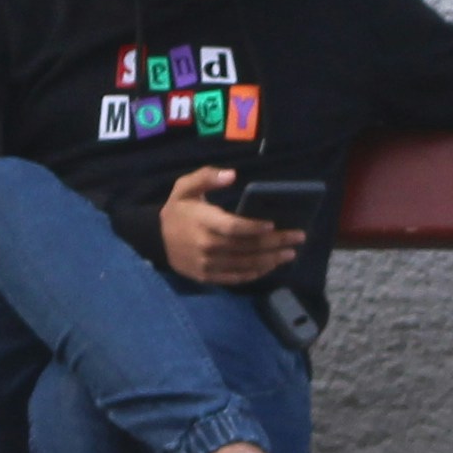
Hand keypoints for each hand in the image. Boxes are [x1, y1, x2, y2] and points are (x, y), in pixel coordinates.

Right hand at [159, 166, 300, 286]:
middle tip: (298, 238)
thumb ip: (207, 176)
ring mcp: (208, 265)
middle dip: (274, 243)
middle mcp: (207, 246)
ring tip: (290, 253)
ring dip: (270, 260)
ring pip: (244, 264)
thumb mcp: (185, 187)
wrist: (155, 239)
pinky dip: (255, 273)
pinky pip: (235, 277)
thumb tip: (232, 175)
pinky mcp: (208, 277)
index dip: (253, 228)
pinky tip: (270, 267)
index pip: (232, 227)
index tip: (273, 225)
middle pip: (245, 247)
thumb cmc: (177, 210)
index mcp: (203, 222)